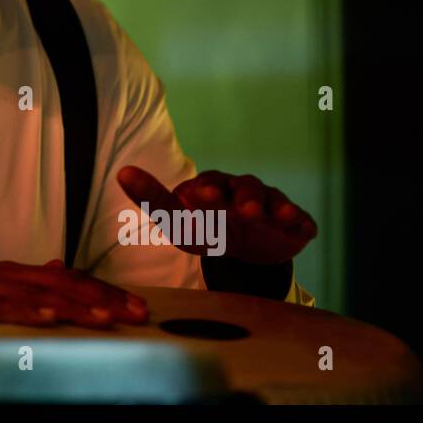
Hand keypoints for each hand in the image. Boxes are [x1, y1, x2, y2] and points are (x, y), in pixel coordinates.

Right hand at [0, 259, 147, 332]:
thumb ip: (16, 290)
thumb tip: (54, 276)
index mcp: (5, 275)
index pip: (63, 281)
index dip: (100, 292)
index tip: (134, 308)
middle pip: (60, 281)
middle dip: (102, 296)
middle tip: (139, 313)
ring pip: (38, 292)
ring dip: (77, 304)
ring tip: (111, 317)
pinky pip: (0, 306)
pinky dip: (28, 311)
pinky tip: (53, 319)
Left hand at [116, 165, 316, 264]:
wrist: (249, 251)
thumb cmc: (207, 229)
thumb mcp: (178, 223)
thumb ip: (153, 201)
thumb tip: (122, 172)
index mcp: (213, 188)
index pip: (205, 183)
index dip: (201, 189)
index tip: (192, 194)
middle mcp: (241, 191)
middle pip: (240, 186)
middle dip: (235, 195)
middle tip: (227, 204)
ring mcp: (270, 205)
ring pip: (269, 198)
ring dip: (263, 204)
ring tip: (255, 215)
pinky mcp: (294, 223)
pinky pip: (299, 219)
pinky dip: (299, 220)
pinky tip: (298, 226)